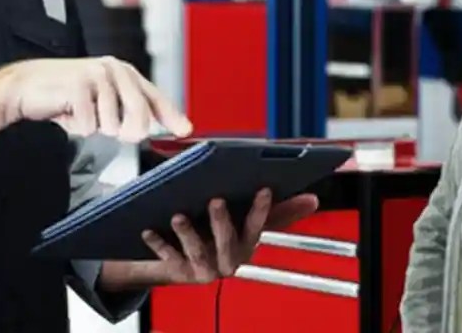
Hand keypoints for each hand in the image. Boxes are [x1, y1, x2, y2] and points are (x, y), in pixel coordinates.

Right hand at [0, 56, 192, 141]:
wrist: (27, 87)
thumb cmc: (67, 96)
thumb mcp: (101, 102)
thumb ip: (126, 112)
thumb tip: (148, 130)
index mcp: (124, 73)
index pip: (154, 97)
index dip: (171, 115)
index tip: (185, 129)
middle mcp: (114, 70)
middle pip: (140, 115)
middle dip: (129, 132)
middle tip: (111, 129)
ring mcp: (97, 75)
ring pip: (113, 124)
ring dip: (96, 128)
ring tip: (82, 114)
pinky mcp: (78, 85)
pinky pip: (90, 126)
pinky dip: (79, 127)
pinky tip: (69, 112)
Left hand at [139, 188, 319, 284]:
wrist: (182, 265)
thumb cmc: (219, 237)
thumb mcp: (247, 224)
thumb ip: (277, 213)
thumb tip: (312, 200)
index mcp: (246, 246)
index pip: (258, 228)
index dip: (261, 210)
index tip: (263, 189)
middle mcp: (227, 262)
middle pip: (227, 243)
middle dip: (223, 223)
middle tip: (216, 200)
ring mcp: (203, 269)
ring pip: (197, 253)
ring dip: (189, 235)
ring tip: (179, 216)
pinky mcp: (179, 272)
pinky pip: (168, 259)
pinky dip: (159, 244)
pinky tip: (149, 229)